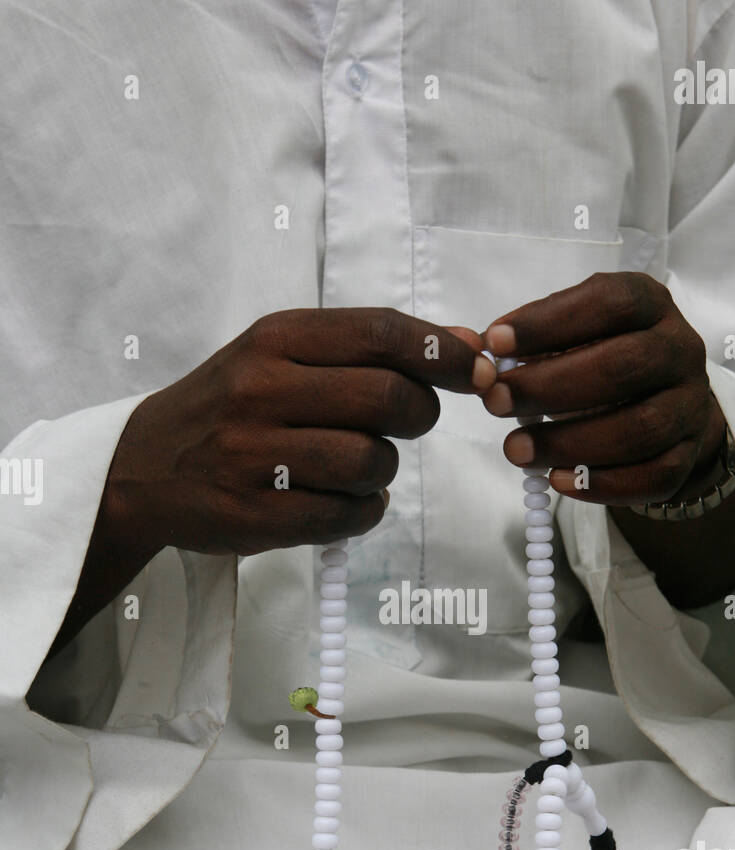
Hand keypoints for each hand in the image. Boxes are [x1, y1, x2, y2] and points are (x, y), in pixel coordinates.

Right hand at [105, 309, 494, 557]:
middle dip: (419, 416)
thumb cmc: (229, 407)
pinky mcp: (257, 517)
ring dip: (383, 471)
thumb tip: (466, 342)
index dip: (443, 352)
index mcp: (273, 339)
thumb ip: (364, 347)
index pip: (380, 332)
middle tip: (407, 424)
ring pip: (373, 462)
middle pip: (389, 399)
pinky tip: (338, 501)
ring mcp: (254, 457)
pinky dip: (361, 513)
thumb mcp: (280, 354)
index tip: (476, 370)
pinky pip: (348, 517)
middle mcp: (261, 390)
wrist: (142, 470)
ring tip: (356, 466)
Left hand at [479, 272, 726, 506]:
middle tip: (494, 403)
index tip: (494, 342)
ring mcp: (689, 406)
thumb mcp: (576, 337)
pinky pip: (652, 476)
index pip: (609, 302)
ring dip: (569, 442)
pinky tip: (557, 480)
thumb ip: (534, 342)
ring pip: (639, 429)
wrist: (667, 407)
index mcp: (651, 306)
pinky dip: (601, 484)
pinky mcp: (687, 455)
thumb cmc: (605, 363)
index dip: (549, 322)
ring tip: (515, 449)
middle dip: (550, 387)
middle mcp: (680, 350)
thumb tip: (479, 356)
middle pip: (623, 366)